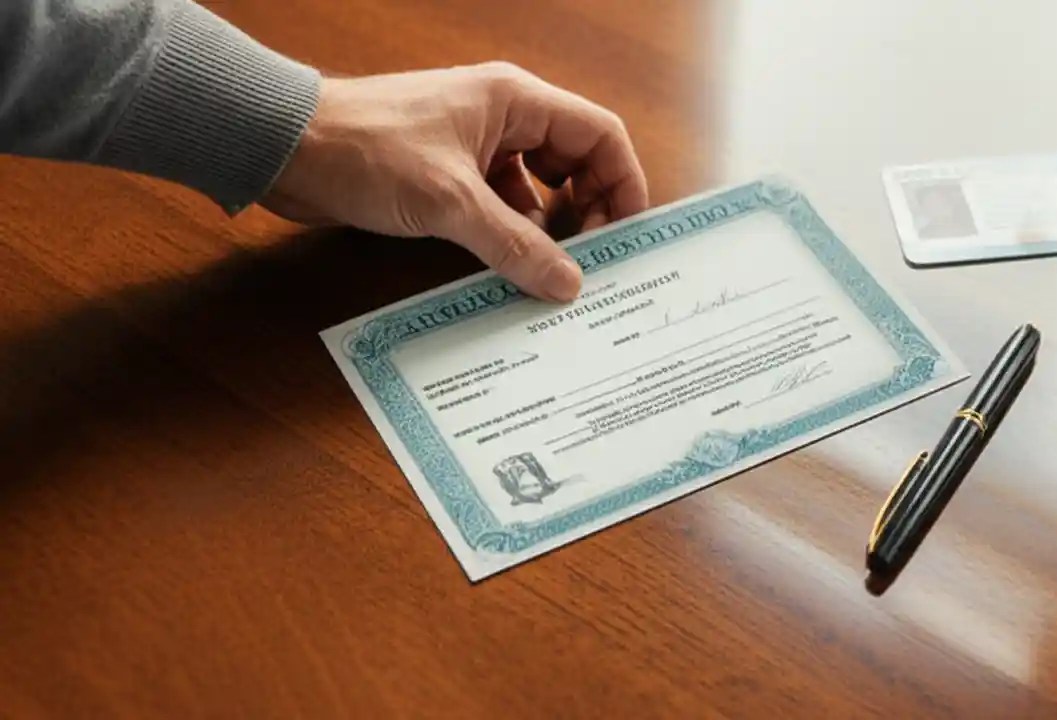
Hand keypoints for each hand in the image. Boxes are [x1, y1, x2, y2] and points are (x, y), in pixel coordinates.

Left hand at [261, 62, 648, 301]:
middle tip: (590, 264)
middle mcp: (503, 119)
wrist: (284, 148)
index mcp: (516, 101)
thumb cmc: (365, 150)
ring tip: (553, 277)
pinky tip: (510, 272)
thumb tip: (569, 284)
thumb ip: (515, 244)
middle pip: (576, 163)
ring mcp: (475, 148)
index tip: (624, 237)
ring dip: (548, 231)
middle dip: (590, 211)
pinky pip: (500, 208)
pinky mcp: (448, 177)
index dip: (623, 184)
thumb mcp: (450, 202)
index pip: (599, 135)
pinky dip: (511, 237)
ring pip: (537, 191)